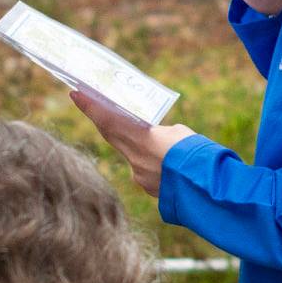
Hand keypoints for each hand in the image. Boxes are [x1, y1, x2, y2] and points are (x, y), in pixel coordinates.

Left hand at [70, 91, 196, 197]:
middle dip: (102, 120)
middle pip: (112, 136)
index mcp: (142, 140)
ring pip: (132, 155)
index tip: (74, 94)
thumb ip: (163, 134)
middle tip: (91, 104)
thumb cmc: (197, 154)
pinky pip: (146, 170)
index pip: (108, 121)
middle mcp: (135, 159)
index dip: (90, 107)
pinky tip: (168, 163)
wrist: (207, 189)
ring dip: (136, 144)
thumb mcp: (180, 134)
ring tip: (155, 140)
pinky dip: (153, 163)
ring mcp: (141, 176)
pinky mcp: (149, 188)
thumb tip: (159, 138)